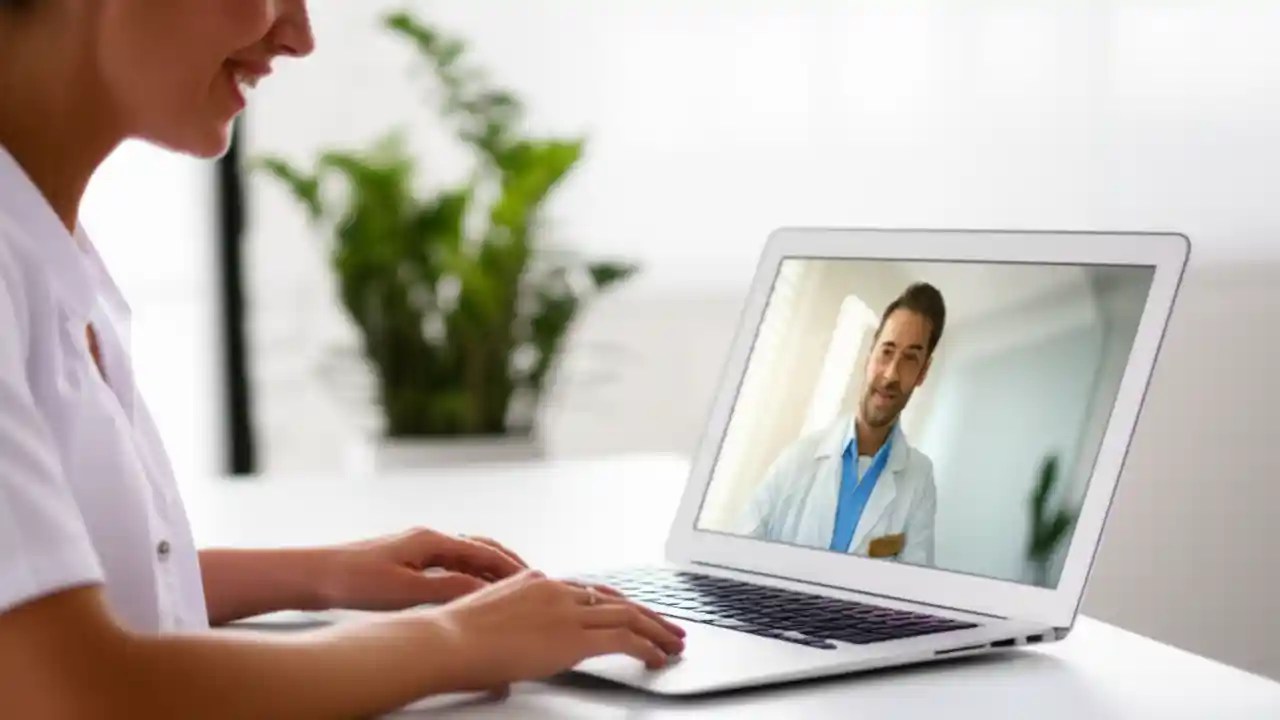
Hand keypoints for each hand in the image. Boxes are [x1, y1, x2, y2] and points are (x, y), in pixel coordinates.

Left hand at [318, 528, 528, 610]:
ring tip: (508, 585)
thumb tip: (482, 586)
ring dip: (487, 568)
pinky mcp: (405, 560)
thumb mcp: (406, 589)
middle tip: (531, 578)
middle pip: (478, 547)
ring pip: (464, 556)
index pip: (483, 550)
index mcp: (430, 540)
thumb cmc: (355, 580)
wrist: (315, 575)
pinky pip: (448, 564)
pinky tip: (471, 588)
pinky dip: (468, 574)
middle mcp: (426, 539)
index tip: (533, 577)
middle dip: (505, 562)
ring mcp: (416, 548)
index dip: (510, 565)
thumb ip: (447, 586)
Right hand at [428, 570, 686, 693]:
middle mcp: (556, 589)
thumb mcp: (485, 628)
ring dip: (656, 631)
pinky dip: (647, 647)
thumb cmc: (451, 641)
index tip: (632, 614)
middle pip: (615, 598)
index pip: (588, 590)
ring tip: (674, 644)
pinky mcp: (573, 635)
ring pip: (628, 615)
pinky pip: (623, 638)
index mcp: (535, 582)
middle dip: (646, 615)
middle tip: (668, 627)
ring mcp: (566, 609)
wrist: (444, 641)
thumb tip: (506, 671)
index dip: (616, 604)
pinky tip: (658, 658)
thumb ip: (507, 640)